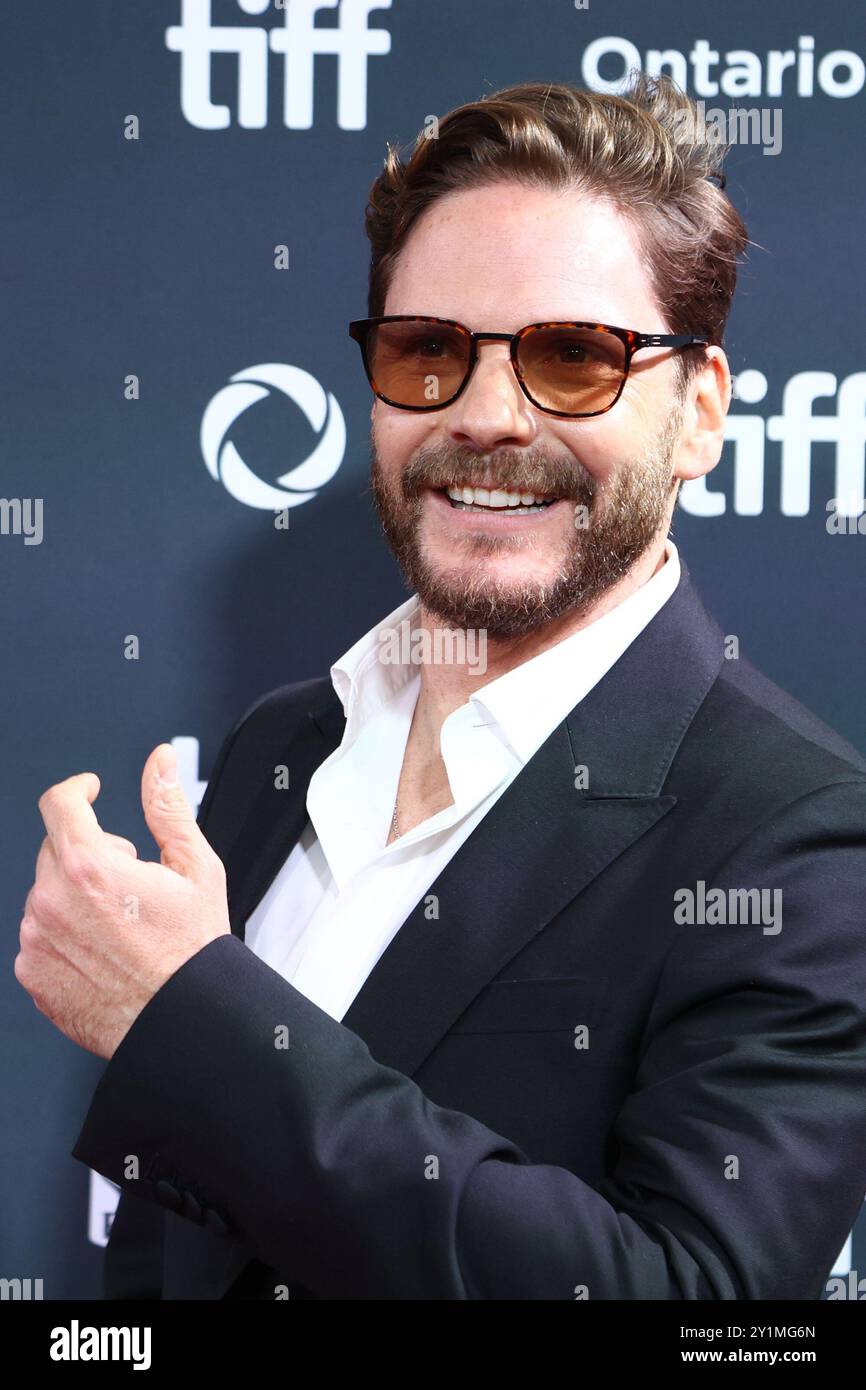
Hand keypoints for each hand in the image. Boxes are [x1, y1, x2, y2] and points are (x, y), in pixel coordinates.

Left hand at [15, 744, 230, 1058]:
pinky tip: (102, 948)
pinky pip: (39, 935)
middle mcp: (53, 901)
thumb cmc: (193, 950)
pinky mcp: (32, 973)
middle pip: (55, 848)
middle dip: (90, 852)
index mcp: (89, 867)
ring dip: (74, 894)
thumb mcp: (195, 867)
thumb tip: (160, 762)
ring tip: (119, 921)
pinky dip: (63, 933)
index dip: (78, 789)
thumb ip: (168, 806)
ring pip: (46, 893)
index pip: (59, 803)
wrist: (183, 1020)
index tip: (90, 790)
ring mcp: (37, 940)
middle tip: (130, 880)